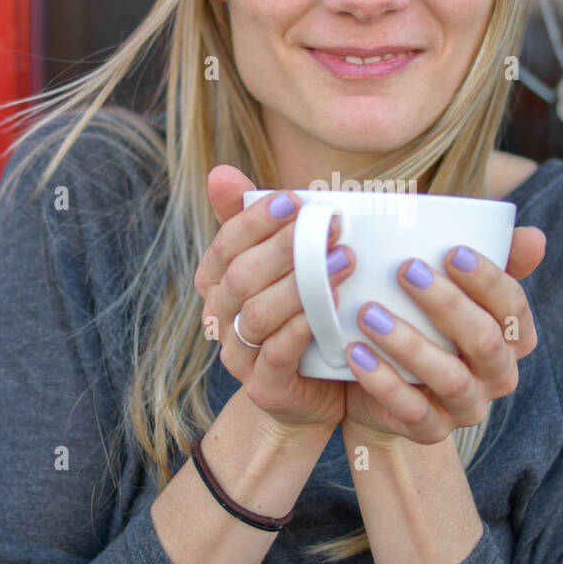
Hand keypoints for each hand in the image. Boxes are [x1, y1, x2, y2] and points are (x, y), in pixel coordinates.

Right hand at [194, 166, 349, 434]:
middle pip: (240, 277)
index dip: (256, 221)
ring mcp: (239, 356)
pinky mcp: (265, 387)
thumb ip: (260, 223)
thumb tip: (220, 172)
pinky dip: (302, 326)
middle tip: (331, 225)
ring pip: (256, 314)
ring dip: (300, 284)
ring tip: (343, 260)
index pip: (226, 244)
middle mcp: (220, 318)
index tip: (295, 200)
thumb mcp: (286, 266)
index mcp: (218, 284)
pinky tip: (331, 304)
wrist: (322, 390)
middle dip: (285, 248)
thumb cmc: (307, 315)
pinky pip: (276, 354)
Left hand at [340, 228, 545, 445]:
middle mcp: (498, 375)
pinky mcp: (431, 430)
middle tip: (406, 270)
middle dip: (447, 303)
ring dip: (409, 343)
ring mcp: (467, 407)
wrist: (383, 388)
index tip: (452, 250)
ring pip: (450, 378)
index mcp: (512, 337)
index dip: (488, 279)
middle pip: (485, 340)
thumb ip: (492, 259)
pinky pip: (412, 411)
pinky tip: (356, 353)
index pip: (513, 306)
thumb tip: (534, 238)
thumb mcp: (454, 288)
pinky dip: (384, 382)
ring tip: (369, 312)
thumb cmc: (424, 322)